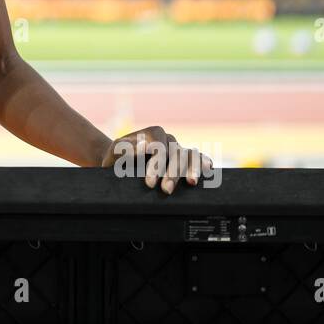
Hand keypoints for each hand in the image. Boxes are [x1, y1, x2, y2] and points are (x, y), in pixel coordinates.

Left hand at [98, 126, 213, 194]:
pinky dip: (202, 162)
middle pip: (175, 153)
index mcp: (152, 134)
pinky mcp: (184, 160)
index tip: (149, 183)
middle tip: (166, 190)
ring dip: (191, 169)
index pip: (159, 146)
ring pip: (189, 155)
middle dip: (172, 172)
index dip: (156, 164)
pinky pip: (196, 158)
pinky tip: (208, 168)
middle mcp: (168, 139)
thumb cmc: (116, 159)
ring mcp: (178, 149)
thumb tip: (143, 147)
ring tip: (191, 182)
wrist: (120, 164)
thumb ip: (125, 150)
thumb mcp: (114, 155)